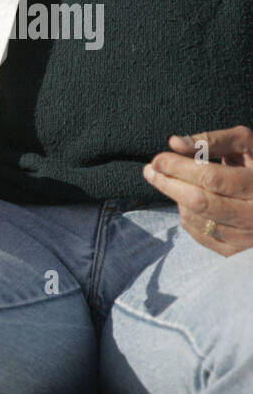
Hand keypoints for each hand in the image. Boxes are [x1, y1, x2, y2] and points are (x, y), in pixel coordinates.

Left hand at [144, 126, 252, 255]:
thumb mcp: (248, 146)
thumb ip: (214, 141)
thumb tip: (175, 142)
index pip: (212, 178)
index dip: (180, 168)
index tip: (158, 159)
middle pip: (199, 201)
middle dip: (168, 183)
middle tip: (150, 170)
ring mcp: (247, 238)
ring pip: (197, 218)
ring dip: (178, 199)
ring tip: (175, 183)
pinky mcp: (237, 252)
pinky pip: (200, 234)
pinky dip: (188, 217)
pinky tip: (190, 202)